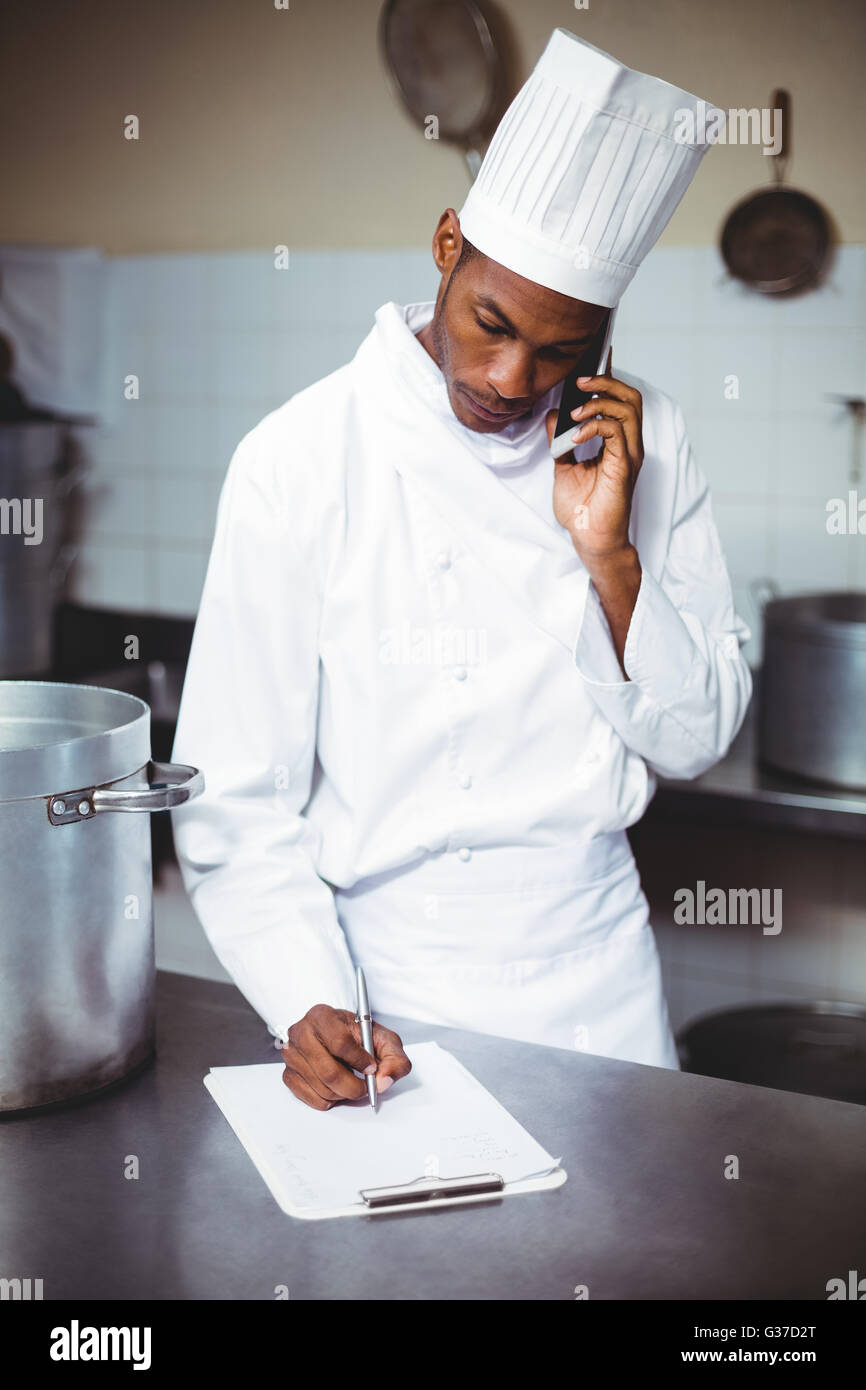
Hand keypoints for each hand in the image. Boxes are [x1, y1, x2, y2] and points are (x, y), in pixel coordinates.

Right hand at [281, 1003, 411, 1110]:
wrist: (335, 1035)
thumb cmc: (357, 1036)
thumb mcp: (383, 1039)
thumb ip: (394, 1058)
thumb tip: (384, 1081)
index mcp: (322, 1016)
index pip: (340, 1043)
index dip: (360, 1060)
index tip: (371, 1066)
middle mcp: (301, 1033)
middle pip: (330, 1073)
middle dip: (355, 1086)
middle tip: (366, 1086)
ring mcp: (291, 1055)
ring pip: (323, 1089)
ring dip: (344, 1094)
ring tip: (352, 1081)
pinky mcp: (288, 1074)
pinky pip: (313, 1099)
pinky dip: (331, 1099)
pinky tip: (337, 1085)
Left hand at [546, 371, 643, 563]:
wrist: (589, 539)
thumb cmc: (581, 509)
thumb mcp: (563, 466)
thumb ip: (560, 440)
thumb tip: (553, 413)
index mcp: (617, 442)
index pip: (620, 400)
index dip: (610, 376)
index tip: (595, 357)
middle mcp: (628, 445)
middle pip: (631, 397)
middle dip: (606, 381)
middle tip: (579, 381)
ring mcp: (629, 454)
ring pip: (629, 408)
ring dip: (600, 400)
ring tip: (576, 407)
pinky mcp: (624, 467)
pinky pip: (616, 432)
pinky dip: (595, 426)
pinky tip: (576, 435)